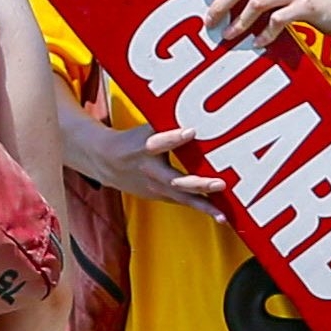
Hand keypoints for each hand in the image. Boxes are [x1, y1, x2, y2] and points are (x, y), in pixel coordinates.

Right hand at [94, 123, 226, 222]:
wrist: (108, 163)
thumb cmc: (134, 141)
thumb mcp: (146, 129)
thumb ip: (167, 125)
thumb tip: (198, 114)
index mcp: (145, 148)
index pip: (159, 142)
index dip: (175, 137)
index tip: (192, 131)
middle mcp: (151, 171)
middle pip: (176, 180)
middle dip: (198, 184)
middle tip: (219, 183)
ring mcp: (156, 188)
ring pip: (182, 198)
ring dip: (204, 206)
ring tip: (222, 215)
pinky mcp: (162, 197)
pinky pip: (184, 203)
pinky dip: (202, 209)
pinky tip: (221, 216)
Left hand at [197, 0, 330, 47]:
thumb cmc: (313, 2)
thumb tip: (230, 9)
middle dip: (220, 3)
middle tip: (208, 21)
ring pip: (256, 2)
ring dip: (238, 22)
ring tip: (228, 36)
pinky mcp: (305, 7)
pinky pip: (278, 20)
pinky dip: (266, 34)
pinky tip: (260, 44)